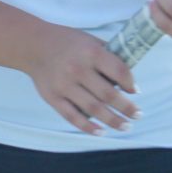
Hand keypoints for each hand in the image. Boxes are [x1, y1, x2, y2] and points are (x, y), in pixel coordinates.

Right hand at [24, 25, 138, 134]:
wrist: (33, 45)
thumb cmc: (67, 42)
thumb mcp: (90, 41)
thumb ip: (107, 56)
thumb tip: (128, 78)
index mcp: (91, 53)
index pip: (118, 72)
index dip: (130, 83)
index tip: (136, 92)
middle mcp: (78, 70)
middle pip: (108, 94)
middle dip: (126, 108)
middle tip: (137, 115)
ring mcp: (64, 86)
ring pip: (93, 109)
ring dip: (112, 120)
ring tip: (125, 126)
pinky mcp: (53, 98)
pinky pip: (73, 117)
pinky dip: (88, 127)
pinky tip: (101, 131)